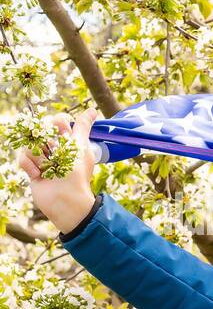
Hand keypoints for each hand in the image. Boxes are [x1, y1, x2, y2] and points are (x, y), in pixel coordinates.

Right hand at [16, 106, 99, 233]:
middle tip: (55, 154)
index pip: (58, 121)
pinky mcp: (32, 168)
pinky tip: (39, 175)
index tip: (61, 129)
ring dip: (40, 157)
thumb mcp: (81, 147)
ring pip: (31, 144)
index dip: (58, 123)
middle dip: (47, 143)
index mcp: (69, 141)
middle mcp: (56, 148)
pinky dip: (30, 166)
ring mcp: (43, 158)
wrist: (65, 198)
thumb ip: (83, 127)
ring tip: (49, 169)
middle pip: (41, 130)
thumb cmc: (77, 173)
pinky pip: (23, 157)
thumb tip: (93, 110)